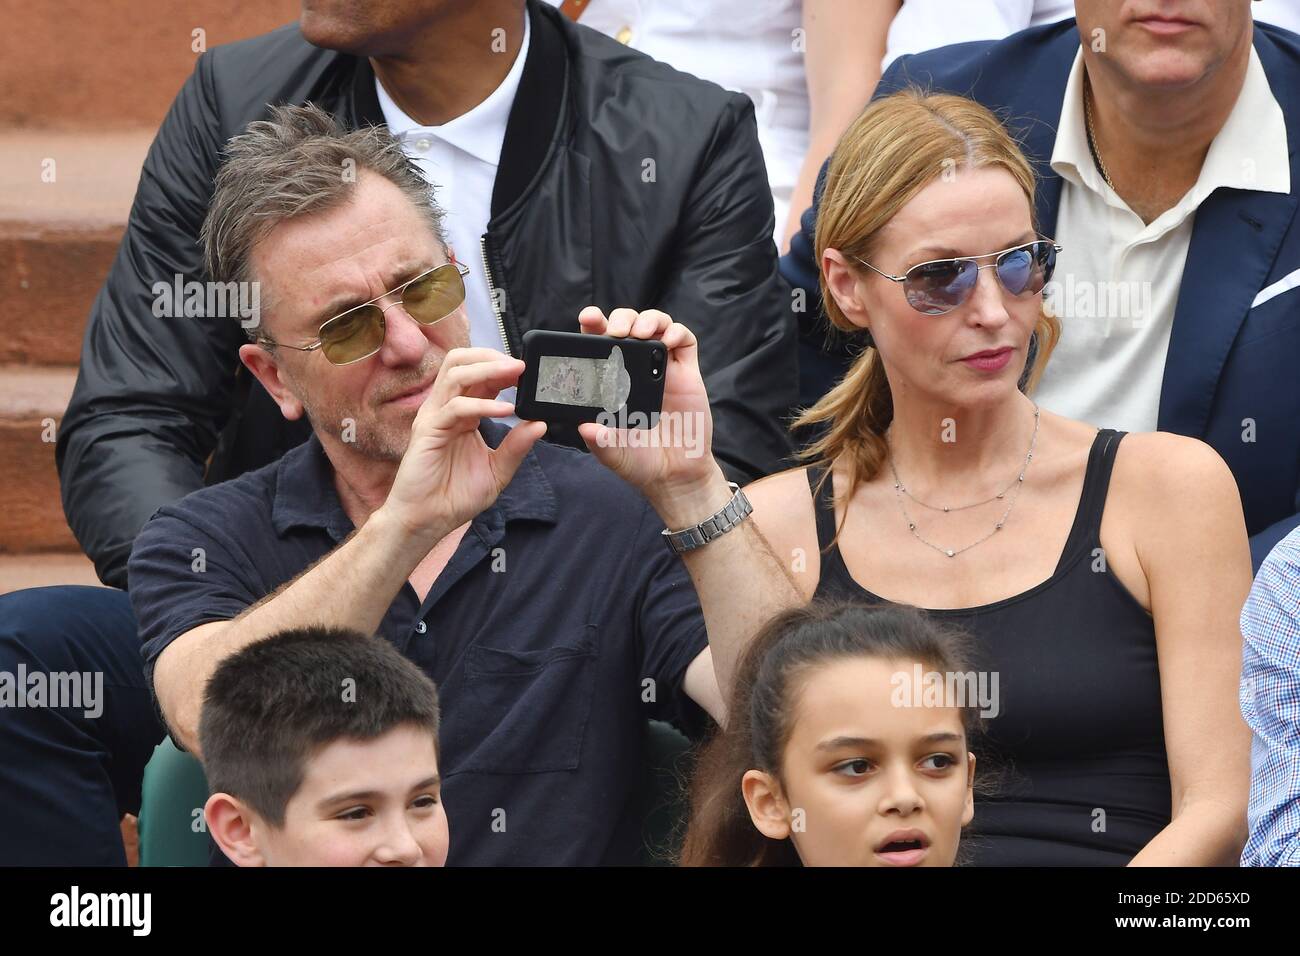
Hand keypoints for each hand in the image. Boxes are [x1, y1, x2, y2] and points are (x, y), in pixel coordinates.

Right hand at [380, 348, 545, 545]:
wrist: (427, 521)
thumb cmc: (454, 495)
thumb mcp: (497, 470)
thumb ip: (516, 447)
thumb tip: (540, 424)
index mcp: (461, 413)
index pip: (478, 376)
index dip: (502, 368)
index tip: (529, 370)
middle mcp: (445, 409)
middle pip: (461, 362)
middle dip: (492, 357)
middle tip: (522, 365)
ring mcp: (434, 417)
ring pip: (455, 374)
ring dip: (488, 370)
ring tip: (516, 374)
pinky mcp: (427, 431)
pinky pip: (455, 407)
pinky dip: (483, 404)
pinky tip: (506, 410)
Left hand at [575, 308, 730, 524]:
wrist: (675, 476)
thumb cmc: (639, 461)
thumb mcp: (611, 453)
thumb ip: (598, 441)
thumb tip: (584, 427)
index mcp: (612, 381)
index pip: (599, 345)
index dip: (593, 326)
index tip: (587, 319)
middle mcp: (636, 370)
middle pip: (628, 327)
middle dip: (620, 318)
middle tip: (615, 331)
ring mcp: (663, 370)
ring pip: (656, 326)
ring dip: (647, 320)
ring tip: (638, 333)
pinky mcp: (688, 374)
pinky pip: (686, 341)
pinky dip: (676, 332)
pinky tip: (666, 341)